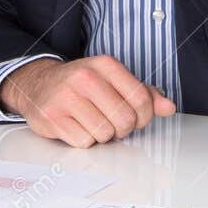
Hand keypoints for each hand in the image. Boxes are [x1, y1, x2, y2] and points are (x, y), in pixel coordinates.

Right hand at [0, 55, 176, 147]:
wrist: (38, 85)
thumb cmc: (81, 85)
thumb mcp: (112, 80)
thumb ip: (143, 93)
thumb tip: (168, 107)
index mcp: (105, 65)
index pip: (140, 99)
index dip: (144, 116)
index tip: (136, 118)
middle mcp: (84, 77)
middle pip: (124, 119)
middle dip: (122, 128)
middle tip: (113, 123)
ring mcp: (66, 97)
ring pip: (104, 133)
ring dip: (102, 135)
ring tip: (92, 122)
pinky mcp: (52, 117)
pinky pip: (84, 142)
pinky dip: (84, 140)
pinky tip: (76, 126)